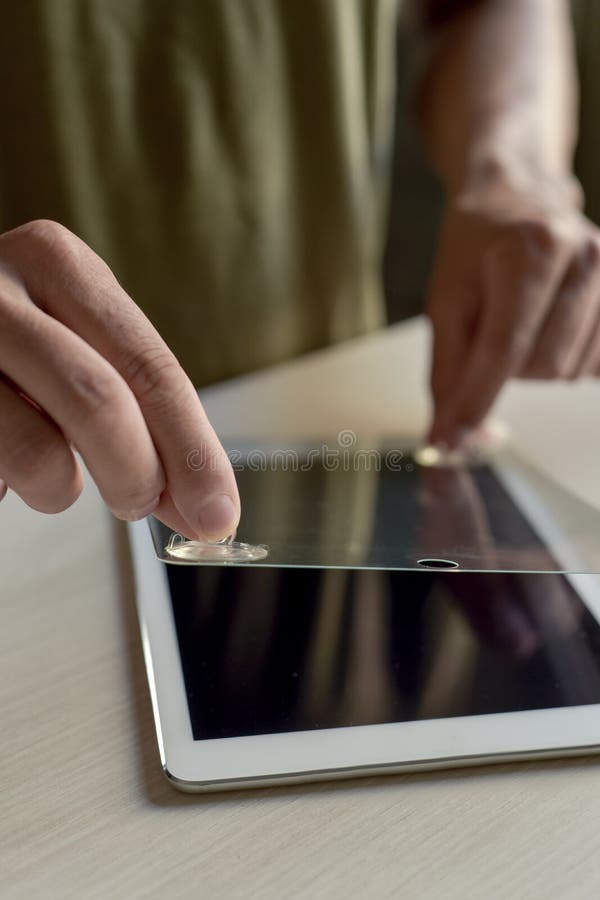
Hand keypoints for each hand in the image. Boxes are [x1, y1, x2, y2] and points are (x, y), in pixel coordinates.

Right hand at [0, 220, 239, 539]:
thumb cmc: (9, 346)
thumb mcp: (75, 345)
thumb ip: (138, 412)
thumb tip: (204, 504)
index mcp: (58, 265)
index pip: (150, 368)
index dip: (193, 451)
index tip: (218, 510)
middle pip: (101, 402)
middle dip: (138, 475)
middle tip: (141, 503)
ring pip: (37, 454)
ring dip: (62, 491)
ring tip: (56, 479)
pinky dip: (9, 487)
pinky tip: (4, 461)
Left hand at [427, 169, 599, 445]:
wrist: (518, 197)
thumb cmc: (476, 249)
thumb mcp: (446, 301)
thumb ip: (446, 370)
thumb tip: (445, 436)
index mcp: (531, 251)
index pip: (505, 347)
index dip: (477, 399)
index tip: (452, 436)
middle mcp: (585, 258)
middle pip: (541, 366)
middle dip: (505, 370)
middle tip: (490, 335)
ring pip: (569, 371)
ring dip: (535, 366)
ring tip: (522, 324)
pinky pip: (594, 366)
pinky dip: (564, 360)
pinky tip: (550, 329)